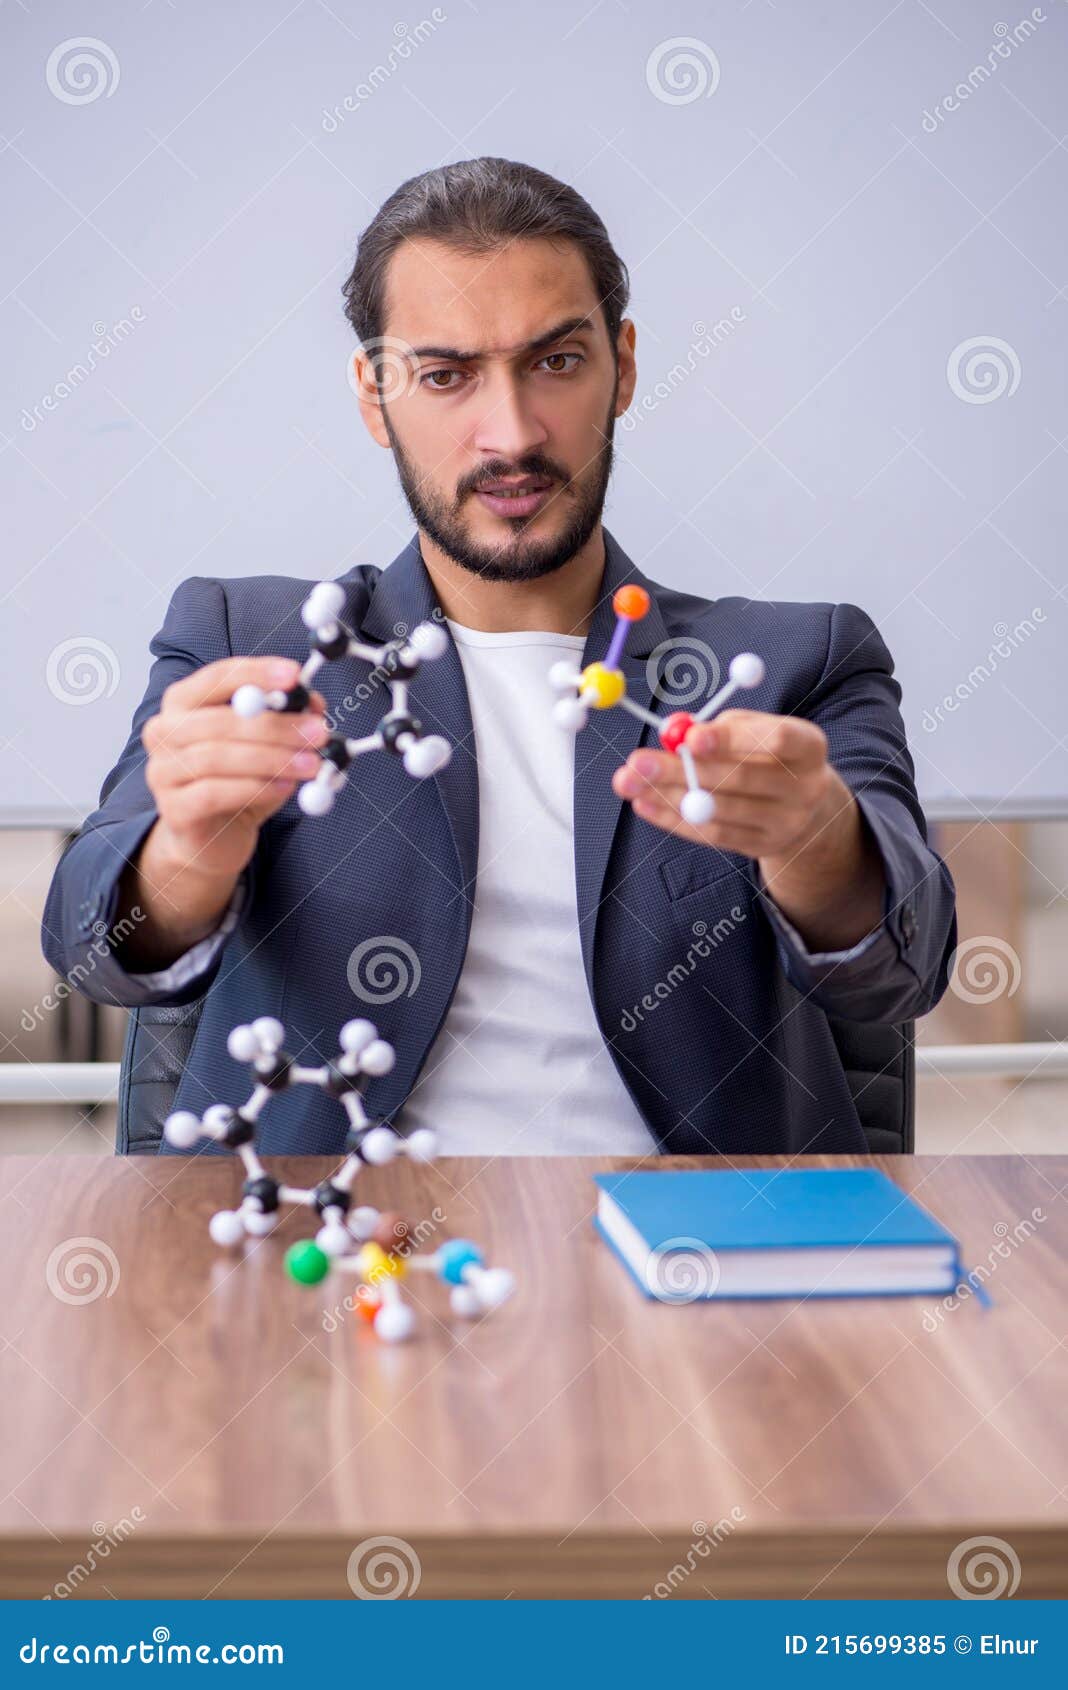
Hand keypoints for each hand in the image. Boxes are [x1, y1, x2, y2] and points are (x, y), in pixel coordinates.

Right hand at [142, 656, 328, 881]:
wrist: (213, 838)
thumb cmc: (237, 782)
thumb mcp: (266, 745)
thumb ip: (286, 719)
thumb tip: (313, 702)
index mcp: (183, 703)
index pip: (216, 677)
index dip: (256, 673)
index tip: (295, 675)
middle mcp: (164, 731)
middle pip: (218, 720)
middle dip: (274, 725)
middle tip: (317, 732)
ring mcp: (163, 771)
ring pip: (216, 757)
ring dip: (271, 759)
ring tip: (310, 765)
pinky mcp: (173, 809)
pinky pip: (213, 793)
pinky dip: (254, 788)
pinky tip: (284, 788)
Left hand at [612, 709, 886, 948]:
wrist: (805, 807)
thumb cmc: (768, 754)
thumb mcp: (756, 730)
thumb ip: (721, 728)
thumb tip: (677, 734)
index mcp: (809, 747)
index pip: (777, 741)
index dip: (732, 739)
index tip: (689, 738)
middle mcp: (805, 788)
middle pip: (741, 779)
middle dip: (682, 769)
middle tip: (637, 761)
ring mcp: (786, 823)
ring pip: (721, 811)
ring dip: (668, 795)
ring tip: (628, 781)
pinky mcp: (762, 846)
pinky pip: (712, 834)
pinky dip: (674, 818)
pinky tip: (645, 804)